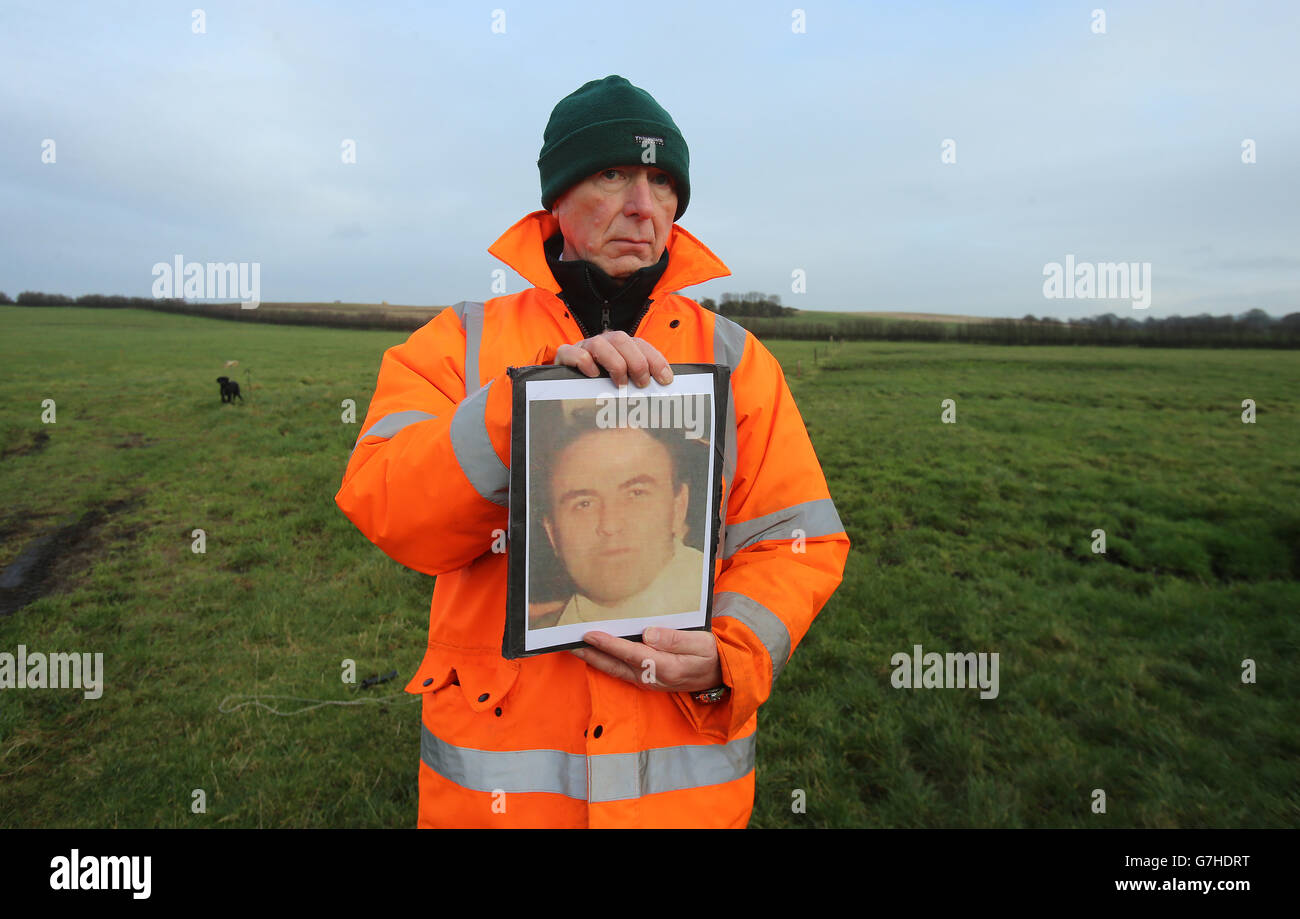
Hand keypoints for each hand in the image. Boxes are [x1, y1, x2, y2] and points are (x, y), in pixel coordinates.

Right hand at [554, 330, 672, 387]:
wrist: (568, 385)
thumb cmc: (600, 385)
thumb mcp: (623, 382)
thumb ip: (639, 381)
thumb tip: (661, 390)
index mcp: (620, 345)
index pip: (641, 344)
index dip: (655, 360)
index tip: (665, 379)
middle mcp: (603, 341)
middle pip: (622, 339)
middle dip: (637, 362)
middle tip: (642, 384)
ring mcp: (583, 346)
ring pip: (600, 343)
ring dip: (615, 364)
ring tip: (620, 384)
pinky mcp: (566, 355)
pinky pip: (575, 352)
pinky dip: (586, 363)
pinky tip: (593, 376)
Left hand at [571, 628, 722, 692]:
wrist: (721, 676)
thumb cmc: (711, 654)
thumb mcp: (701, 642)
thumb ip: (674, 639)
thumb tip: (648, 634)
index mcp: (666, 667)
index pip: (631, 654)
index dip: (608, 644)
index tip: (589, 634)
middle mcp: (653, 678)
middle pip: (615, 666)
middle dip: (590, 655)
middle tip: (568, 644)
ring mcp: (648, 682)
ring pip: (615, 671)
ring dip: (594, 660)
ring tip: (575, 648)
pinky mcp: (647, 682)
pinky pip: (621, 673)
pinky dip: (605, 664)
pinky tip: (595, 656)